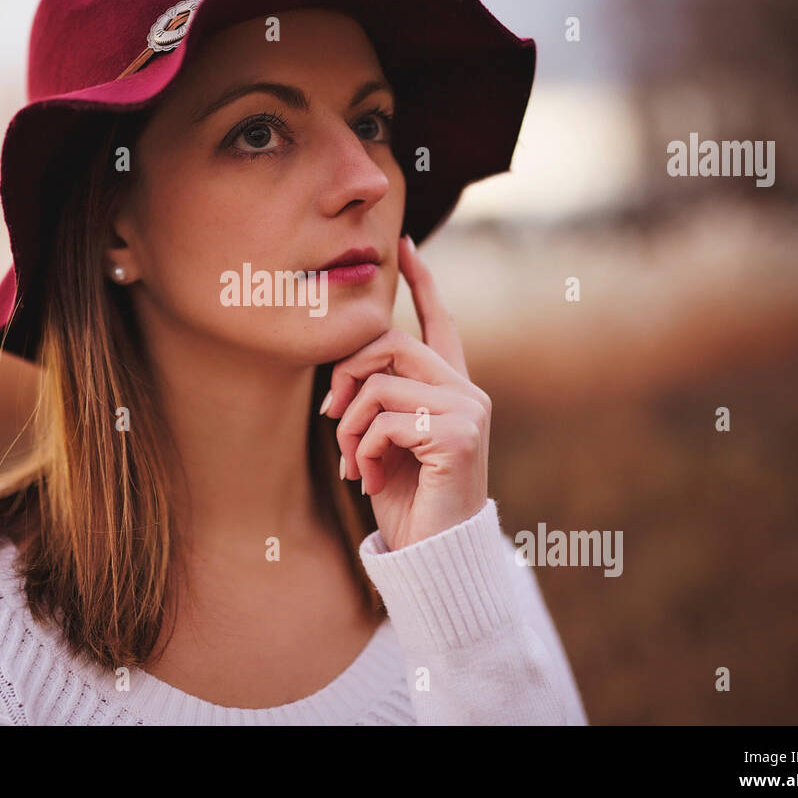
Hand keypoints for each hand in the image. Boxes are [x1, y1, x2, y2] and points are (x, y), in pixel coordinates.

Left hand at [321, 233, 492, 550]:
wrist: (432, 554)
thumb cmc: (407, 499)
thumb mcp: (383, 439)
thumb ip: (375, 398)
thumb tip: (344, 373)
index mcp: (452, 388)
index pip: (441, 322)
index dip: (423, 282)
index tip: (405, 244)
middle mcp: (467, 391)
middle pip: (391, 342)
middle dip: (345, 374)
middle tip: (328, 418)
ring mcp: (469, 409)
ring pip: (379, 384)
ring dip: (349, 427)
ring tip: (354, 463)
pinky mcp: (460, 433)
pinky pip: (386, 418)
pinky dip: (365, 449)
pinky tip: (372, 478)